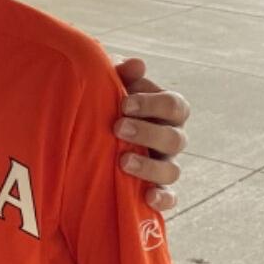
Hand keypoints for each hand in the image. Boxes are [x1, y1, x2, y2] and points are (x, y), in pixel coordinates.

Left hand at [112, 58, 189, 211]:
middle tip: (117, 127)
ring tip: (122, 161)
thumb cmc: (105, 103)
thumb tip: (137, 64)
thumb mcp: (109, 85)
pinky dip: (162, 198)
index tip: (124, 103)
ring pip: (172, 170)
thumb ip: (121, 73)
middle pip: (175, 138)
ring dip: (149, 166)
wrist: (87, 132)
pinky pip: (169, 198)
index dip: (153, 104)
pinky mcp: (155, 189)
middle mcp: (170, 139)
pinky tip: (147, 197)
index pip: (175, 106)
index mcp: (165, 112)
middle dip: (147, 133)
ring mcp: (164, 165)